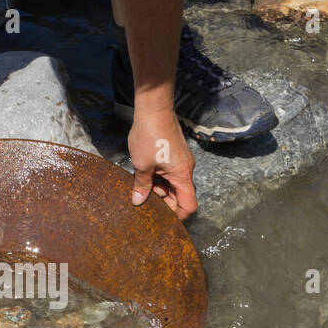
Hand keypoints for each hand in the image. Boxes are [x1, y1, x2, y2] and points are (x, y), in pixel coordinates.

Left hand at [128, 105, 196, 219]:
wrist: (154, 109)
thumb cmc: (149, 136)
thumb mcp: (142, 165)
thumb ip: (142, 186)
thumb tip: (138, 201)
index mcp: (182, 175)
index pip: (188, 205)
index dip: (178, 215)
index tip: (163, 218)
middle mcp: (186, 169)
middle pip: (180, 195)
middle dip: (164, 200)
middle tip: (145, 197)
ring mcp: (182, 160)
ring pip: (174, 183)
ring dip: (160, 187)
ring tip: (142, 182)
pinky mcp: (176, 153)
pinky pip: (171, 172)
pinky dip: (160, 176)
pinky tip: (145, 172)